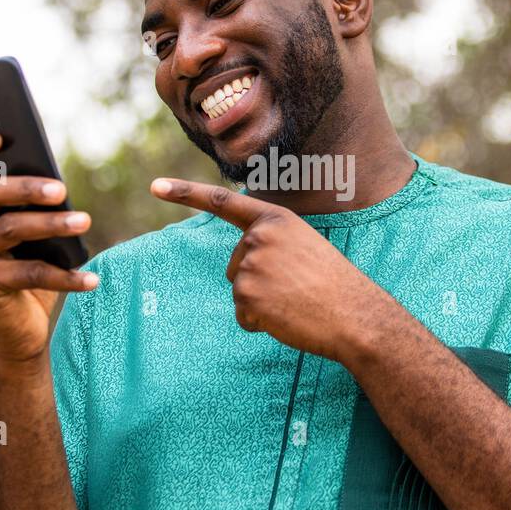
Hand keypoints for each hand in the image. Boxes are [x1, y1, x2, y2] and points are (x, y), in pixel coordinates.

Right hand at [0, 132, 96, 365]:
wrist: (17, 332)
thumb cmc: (27, 274)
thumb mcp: (28, 237)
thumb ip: (29, 209)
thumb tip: (56, 185)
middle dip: (26, 188)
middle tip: (62, 190)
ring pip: (10, 229)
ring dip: (53, 225)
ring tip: (85, 223)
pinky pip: (29, 272)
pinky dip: (66, 276)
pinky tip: (91, 278)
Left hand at [150, 177, 381, 362]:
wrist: (354, 315)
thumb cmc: (335, 285)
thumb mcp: (305, 247)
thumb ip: (271, 245)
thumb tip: (242, 268)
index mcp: (275, 220)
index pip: (224, 203)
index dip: (186, 193)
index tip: (155, 186)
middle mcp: (259, 237)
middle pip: (235, 264)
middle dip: (258, 282)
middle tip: (296, 288)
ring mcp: (251, 266)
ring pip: (240, 291)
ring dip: (262, 304)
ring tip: (296, 301)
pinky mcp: (247, 296)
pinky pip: (243, 316)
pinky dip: (262, 323)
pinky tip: (288, 318)